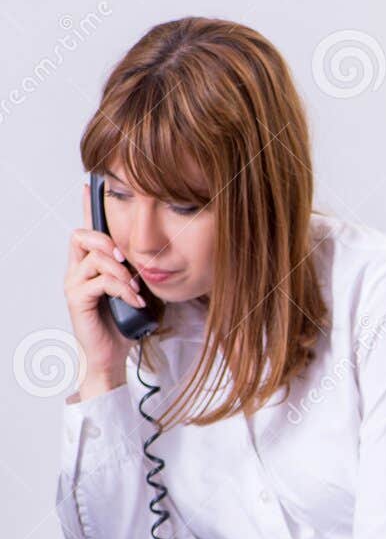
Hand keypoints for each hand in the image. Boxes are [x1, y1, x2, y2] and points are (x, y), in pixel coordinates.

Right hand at [64, 183, 143, 392]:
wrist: (115, 354)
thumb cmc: (128, 319)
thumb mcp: (140, 284)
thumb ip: (139, 265)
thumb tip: (157, 247)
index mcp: (91, 263)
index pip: (86, 229)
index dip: (88, 207)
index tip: (91, 185)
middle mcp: (77, 270)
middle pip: (83, 236)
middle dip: (109, 242)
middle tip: (128, 259)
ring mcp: (74, 284)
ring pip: (95, 259)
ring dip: (122, 271)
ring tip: (137, 288)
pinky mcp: (76, 300)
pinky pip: (100, 282)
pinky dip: (122, 288)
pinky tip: (135, 300)